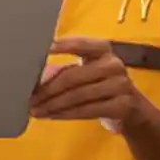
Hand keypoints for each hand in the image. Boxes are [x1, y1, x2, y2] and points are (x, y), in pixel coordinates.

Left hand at [29, 37, 149, 129]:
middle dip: (48, 89)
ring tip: (35, 110)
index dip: (60, 46)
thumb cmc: (100, 85)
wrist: (131, 109)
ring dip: (53, 105)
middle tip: (28, 97)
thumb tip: (35, 77)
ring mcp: (120, 85)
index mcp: (102, 49)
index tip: (40, 50)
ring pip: (78, 96)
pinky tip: (51, 116)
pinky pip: (87, 110)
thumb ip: (64, 70)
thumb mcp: (86, 73)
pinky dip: (66, 114)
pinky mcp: (122, 106)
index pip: (79, 44)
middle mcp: (113, 64)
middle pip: (73, 76)